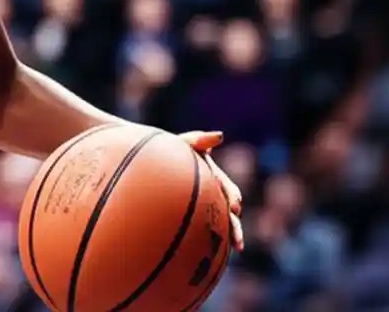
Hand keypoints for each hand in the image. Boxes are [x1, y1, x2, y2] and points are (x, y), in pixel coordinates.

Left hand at [178, 131, 243, 250]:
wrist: (150, 160)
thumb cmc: (166, 149)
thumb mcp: (182, 143)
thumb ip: (199, 140)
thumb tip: (219, 136)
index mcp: (213, 176)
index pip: (226, 187)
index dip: (231, 195)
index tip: (235, 205)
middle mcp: (213, 191)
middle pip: (228, 209)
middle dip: (236, 222)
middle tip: (238, 236)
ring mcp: (205, 204)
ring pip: (221, 221)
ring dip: (231, 233)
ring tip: (238, 247)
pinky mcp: (196, 215)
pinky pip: (206, 228)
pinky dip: (213, 238)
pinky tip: (215, 252)